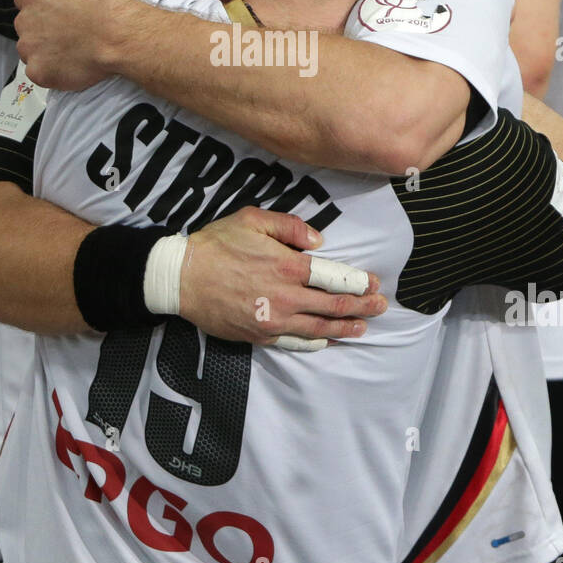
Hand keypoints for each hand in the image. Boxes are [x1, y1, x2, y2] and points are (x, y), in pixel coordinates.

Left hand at [14, 0, 134, 89]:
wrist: (119, 33)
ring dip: (45, 50)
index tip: (59, 9)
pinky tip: (69, 66)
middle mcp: (26, 20)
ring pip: (31, 50)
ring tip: (70, 49)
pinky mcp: (40, 71)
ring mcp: (31, 48)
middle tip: (69, 30)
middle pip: (27, 25)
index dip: (42, 3)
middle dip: (43, 27)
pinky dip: (51, 71)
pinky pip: (39, 73)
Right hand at [179, 206, 385, 346]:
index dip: (358, 282)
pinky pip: (295, 342)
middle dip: (362, 306)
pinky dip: (315, 342)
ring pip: (319, 328)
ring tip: (363, 327)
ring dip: (345, 328)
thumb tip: (318, 241)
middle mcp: (285, 296)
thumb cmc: (216, 245)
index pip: (334, 277)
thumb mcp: (253, 220)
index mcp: (287, 266)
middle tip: (380, 306)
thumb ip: (290, 227)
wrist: (181, 278)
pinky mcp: (260, 335)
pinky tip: (327, 340)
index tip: (373, 284)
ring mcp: (273, 320)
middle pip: (334, 305)